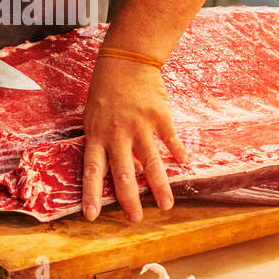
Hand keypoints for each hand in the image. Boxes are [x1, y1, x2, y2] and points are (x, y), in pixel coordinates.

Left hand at [81, 55, 187, 222]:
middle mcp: (117, 134)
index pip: (92, 170)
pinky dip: (179, 152)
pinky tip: (186, 164)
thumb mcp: (95, 116)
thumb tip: (121, 169)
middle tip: (135, 219)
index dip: (91, 194)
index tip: (91, 216)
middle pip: (123, 173)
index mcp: (97, 135)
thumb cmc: (106, 89)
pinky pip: (170, 139)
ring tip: (166, 206)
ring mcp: (140, 126)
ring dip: (159, 187)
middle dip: (129, 199)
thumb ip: (105, 142)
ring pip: (151, 163)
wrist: (126, 59)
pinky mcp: (159, 116)